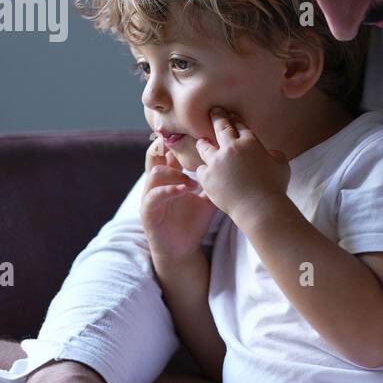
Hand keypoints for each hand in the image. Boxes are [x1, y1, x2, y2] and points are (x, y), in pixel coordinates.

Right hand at [141, 132, 219, 264]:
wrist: (182, 250)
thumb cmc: (193, 221)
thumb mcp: (207, 197)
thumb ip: (213, 180)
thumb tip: (235, 164)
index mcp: (170, 176)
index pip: (169, 151)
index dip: (179, 140)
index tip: (196, 133)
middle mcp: (157, 182)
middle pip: (154, 154)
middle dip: (168, 147)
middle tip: (186, 145)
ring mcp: (150, 195)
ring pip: (154, 172)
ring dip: (174, 173)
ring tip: (193, 182)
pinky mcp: (147, 211)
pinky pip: (154, 195)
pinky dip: (170, 190)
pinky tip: (186, 190)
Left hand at [194, 107, 290, 230]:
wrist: (258, 208)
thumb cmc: (274, 188)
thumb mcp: (283, 166)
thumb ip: (275, 154)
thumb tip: (269, 153)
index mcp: (250, 143)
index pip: (240, 125)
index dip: (235, 119)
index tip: (230, 114)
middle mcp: (231, 148)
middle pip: (221, 127)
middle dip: (217, 116)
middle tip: (214, 111)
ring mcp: (216, 162)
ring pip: (204, 146)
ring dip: (203, 142)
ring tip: (202, 141)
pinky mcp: (206, 177)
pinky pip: (200, 168)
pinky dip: (203, 169)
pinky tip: (204, 169)